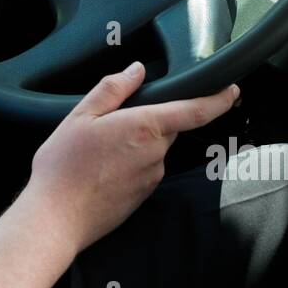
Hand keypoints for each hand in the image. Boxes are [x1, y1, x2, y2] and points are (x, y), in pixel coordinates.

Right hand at [24, 62, 238, 254]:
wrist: (56, 218)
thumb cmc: (63, 167)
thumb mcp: (81, 116)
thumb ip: (113, 89)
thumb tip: (136, 70)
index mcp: (144, 127)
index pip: (195, 111)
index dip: (218, 99)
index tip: (230, 90)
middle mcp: (155, 153)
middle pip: (168, 127)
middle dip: (150, 119)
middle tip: (113, 122)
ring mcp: (151, 177)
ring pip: (154, 148)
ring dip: (135, 143)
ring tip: (99, 150)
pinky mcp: (143, 195)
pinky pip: (145, 169)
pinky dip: (129, 163)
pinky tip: (102, 168)